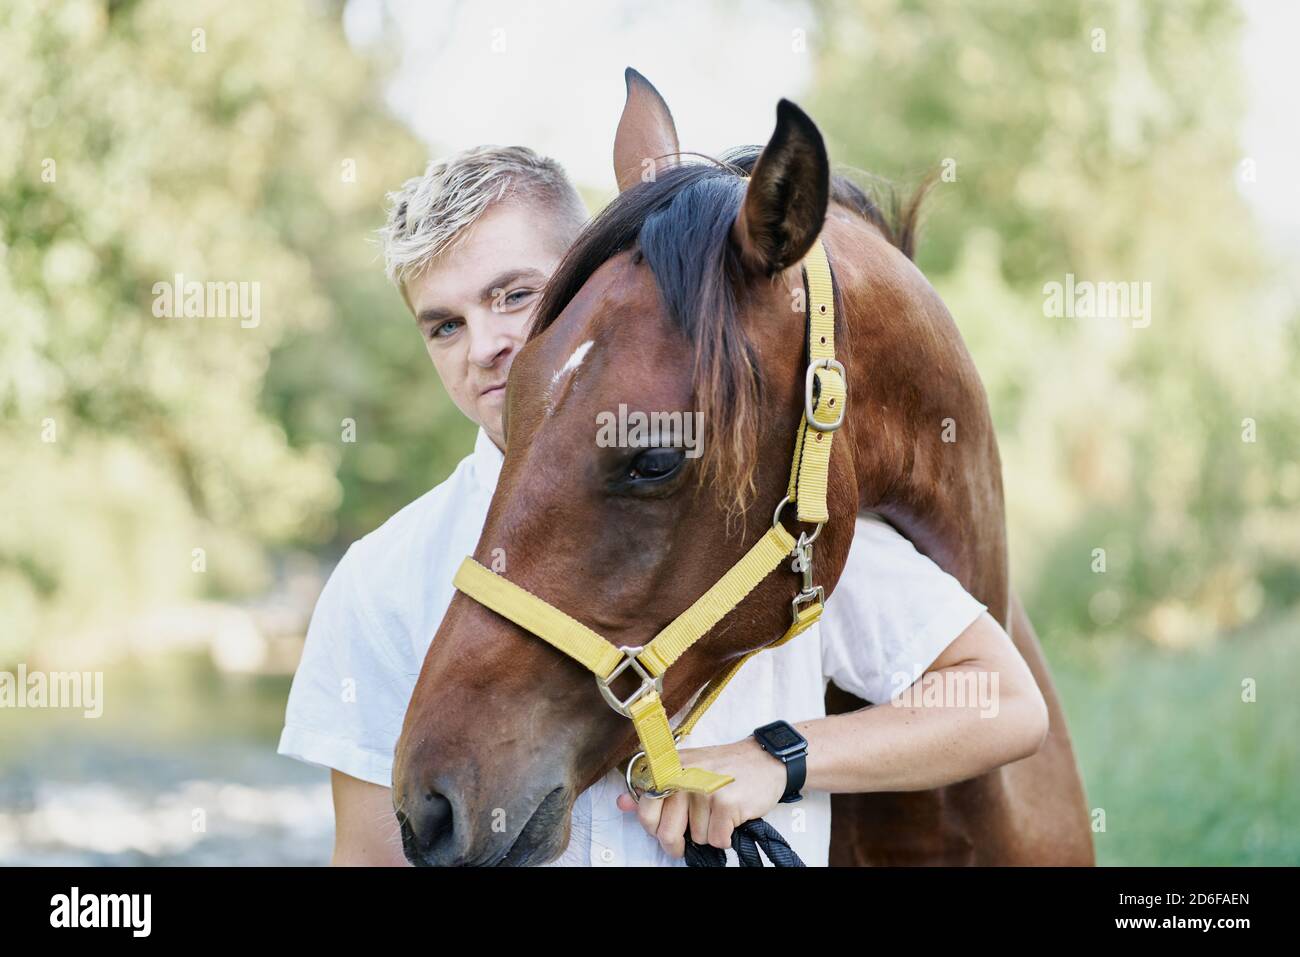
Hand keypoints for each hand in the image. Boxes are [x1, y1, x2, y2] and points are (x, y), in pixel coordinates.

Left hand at [615, 738, 787, 858]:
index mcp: (668, 766)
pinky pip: (716, 840)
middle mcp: (682, 775)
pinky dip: (725, 836)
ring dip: (708, 833)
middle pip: (666, 832)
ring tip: (719, 811)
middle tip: (694, 830)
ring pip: (696, 838)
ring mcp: (703, 789)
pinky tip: (731, 818)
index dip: (655, 826)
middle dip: (679, 841)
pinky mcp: (725, 803)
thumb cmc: (722, 768)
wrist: (763, 760)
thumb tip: (622, 803)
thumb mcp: (684, 771)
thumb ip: (653, 788)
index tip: (666, 825)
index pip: (645, 809)